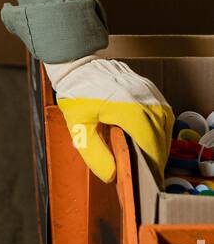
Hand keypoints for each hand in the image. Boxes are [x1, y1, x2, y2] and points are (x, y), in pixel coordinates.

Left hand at [44, 56, 174, 186]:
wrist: (77, 64)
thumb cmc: (77, 94)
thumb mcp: (79, 127)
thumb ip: (94, 154)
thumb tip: (111, 175)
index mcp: (129, 110)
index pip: (151, 144)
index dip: (153, 164)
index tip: (150, 179)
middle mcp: (144, 99)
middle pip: (161, 135)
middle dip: (158, 156)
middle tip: (150, 173)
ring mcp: (148, 90)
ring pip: (166, 122)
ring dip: (162, 141)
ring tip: (152, 157)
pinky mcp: (148, 86)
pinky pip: (163, 110)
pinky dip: (162, 126)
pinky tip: (153, 136)